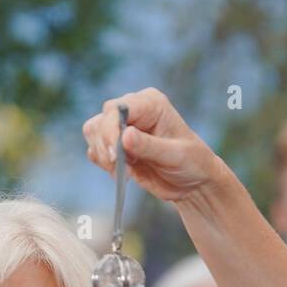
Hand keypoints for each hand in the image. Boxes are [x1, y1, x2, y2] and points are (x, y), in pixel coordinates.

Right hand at [82, 88, 224, 203]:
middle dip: (105, 146)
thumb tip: (124, 136)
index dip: (110, 130)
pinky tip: (125, 174)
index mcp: (150, 103)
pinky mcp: (117, 147)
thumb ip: (149, 146)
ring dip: (104, 157)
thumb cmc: (192, 162)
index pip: (116, 109)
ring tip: (127, 172)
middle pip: (100, 121)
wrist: (194, 183)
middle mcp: (133, 111)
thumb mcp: (175, 155)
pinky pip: (96, 151)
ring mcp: (122, 128)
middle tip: (120, 167)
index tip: (116, 154)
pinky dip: (104, 164)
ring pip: (93, 134)